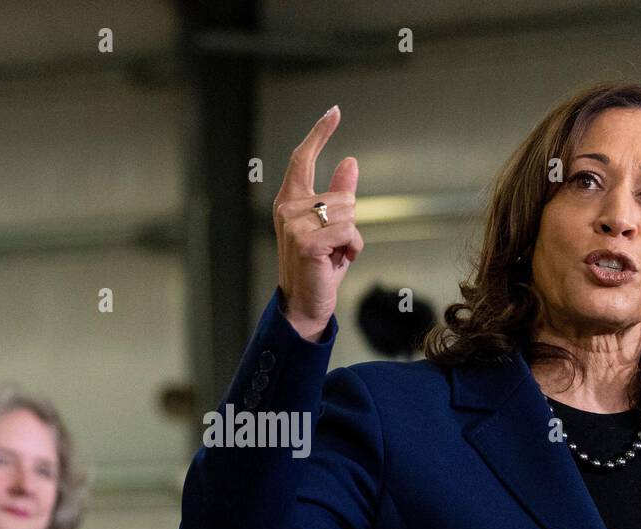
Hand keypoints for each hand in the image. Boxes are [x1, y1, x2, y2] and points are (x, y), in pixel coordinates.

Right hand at [272, 105, 363, 340]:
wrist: (305, 304)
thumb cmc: (317, 266)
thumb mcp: (331, 226)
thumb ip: (338, 192)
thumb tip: (350, 161)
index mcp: (289, 201)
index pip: (303, 158)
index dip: (319, 133)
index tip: (334, 111)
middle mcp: (288, 209)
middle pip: (342, 194)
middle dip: (349, 221)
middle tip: (332, 246)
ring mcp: (295, 226)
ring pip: (349, 213)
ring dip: (351, 238)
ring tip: (333, 255)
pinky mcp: (308, 243)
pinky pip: (350, 232)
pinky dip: (353, 249)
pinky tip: (336, 262)